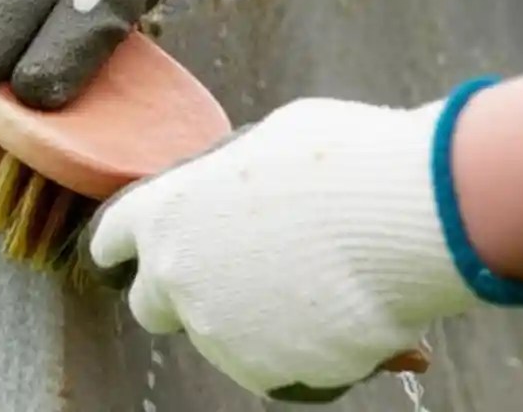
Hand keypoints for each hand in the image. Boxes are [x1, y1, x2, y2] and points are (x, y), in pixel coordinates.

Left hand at [81, 97, 482, 401]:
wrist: (410, 214)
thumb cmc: (343, 160)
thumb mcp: (267, 145)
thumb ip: (229, 183)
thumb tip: (236, 196)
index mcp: (166, 214)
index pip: (112, 240)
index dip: (126, 246)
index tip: (133, 251)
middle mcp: (178, 280)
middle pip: (153, 305)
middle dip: (182, 292)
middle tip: (235, 271)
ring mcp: (220, 336)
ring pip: (223, 336)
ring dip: (255, 315)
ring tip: (323, 274)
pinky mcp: (270, 377)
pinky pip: (279, 365)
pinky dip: (305, 346)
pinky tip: (346, 308)